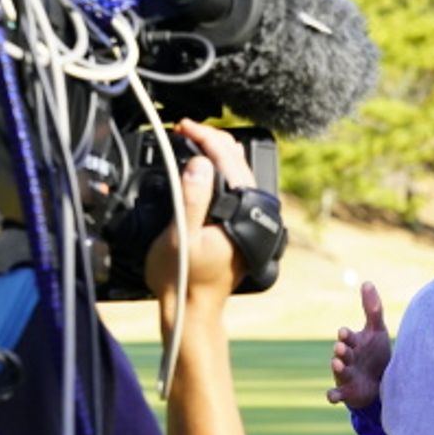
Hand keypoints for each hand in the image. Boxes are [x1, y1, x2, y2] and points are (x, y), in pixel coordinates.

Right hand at [144, 119, 251, 309]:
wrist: (191, 309)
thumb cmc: (184, 278)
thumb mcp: (180, 236)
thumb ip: (192, 198)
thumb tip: (201, 164)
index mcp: (242, 213)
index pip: (229, 160)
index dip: (205, 137)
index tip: (183, 126)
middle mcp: (253, 213)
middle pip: (238, 162)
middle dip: (212, 140)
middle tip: (184, 129)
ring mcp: (249, 219)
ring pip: (238, 173)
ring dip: (216, 154)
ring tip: (193, 141)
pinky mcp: (241, 224)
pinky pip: (235, 188)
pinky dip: (220, 172)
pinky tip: (207, 167)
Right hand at [326, 282, 390, 408]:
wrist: (380, 381)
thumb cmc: (376, 353)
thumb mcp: (376, 331)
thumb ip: (372, 309)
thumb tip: (367, 281)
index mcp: (353, 343)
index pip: (348, 337)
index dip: (346, 335)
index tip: (345, 332)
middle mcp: (347, 358)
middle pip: (342, 353)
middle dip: (341, 350)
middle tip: (340, 347)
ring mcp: (345, 375)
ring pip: (339, 370)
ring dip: (337, 367)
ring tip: (337, 363)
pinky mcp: (346, 392)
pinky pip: (336, 394)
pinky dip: (332, 395)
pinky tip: (330, 397)